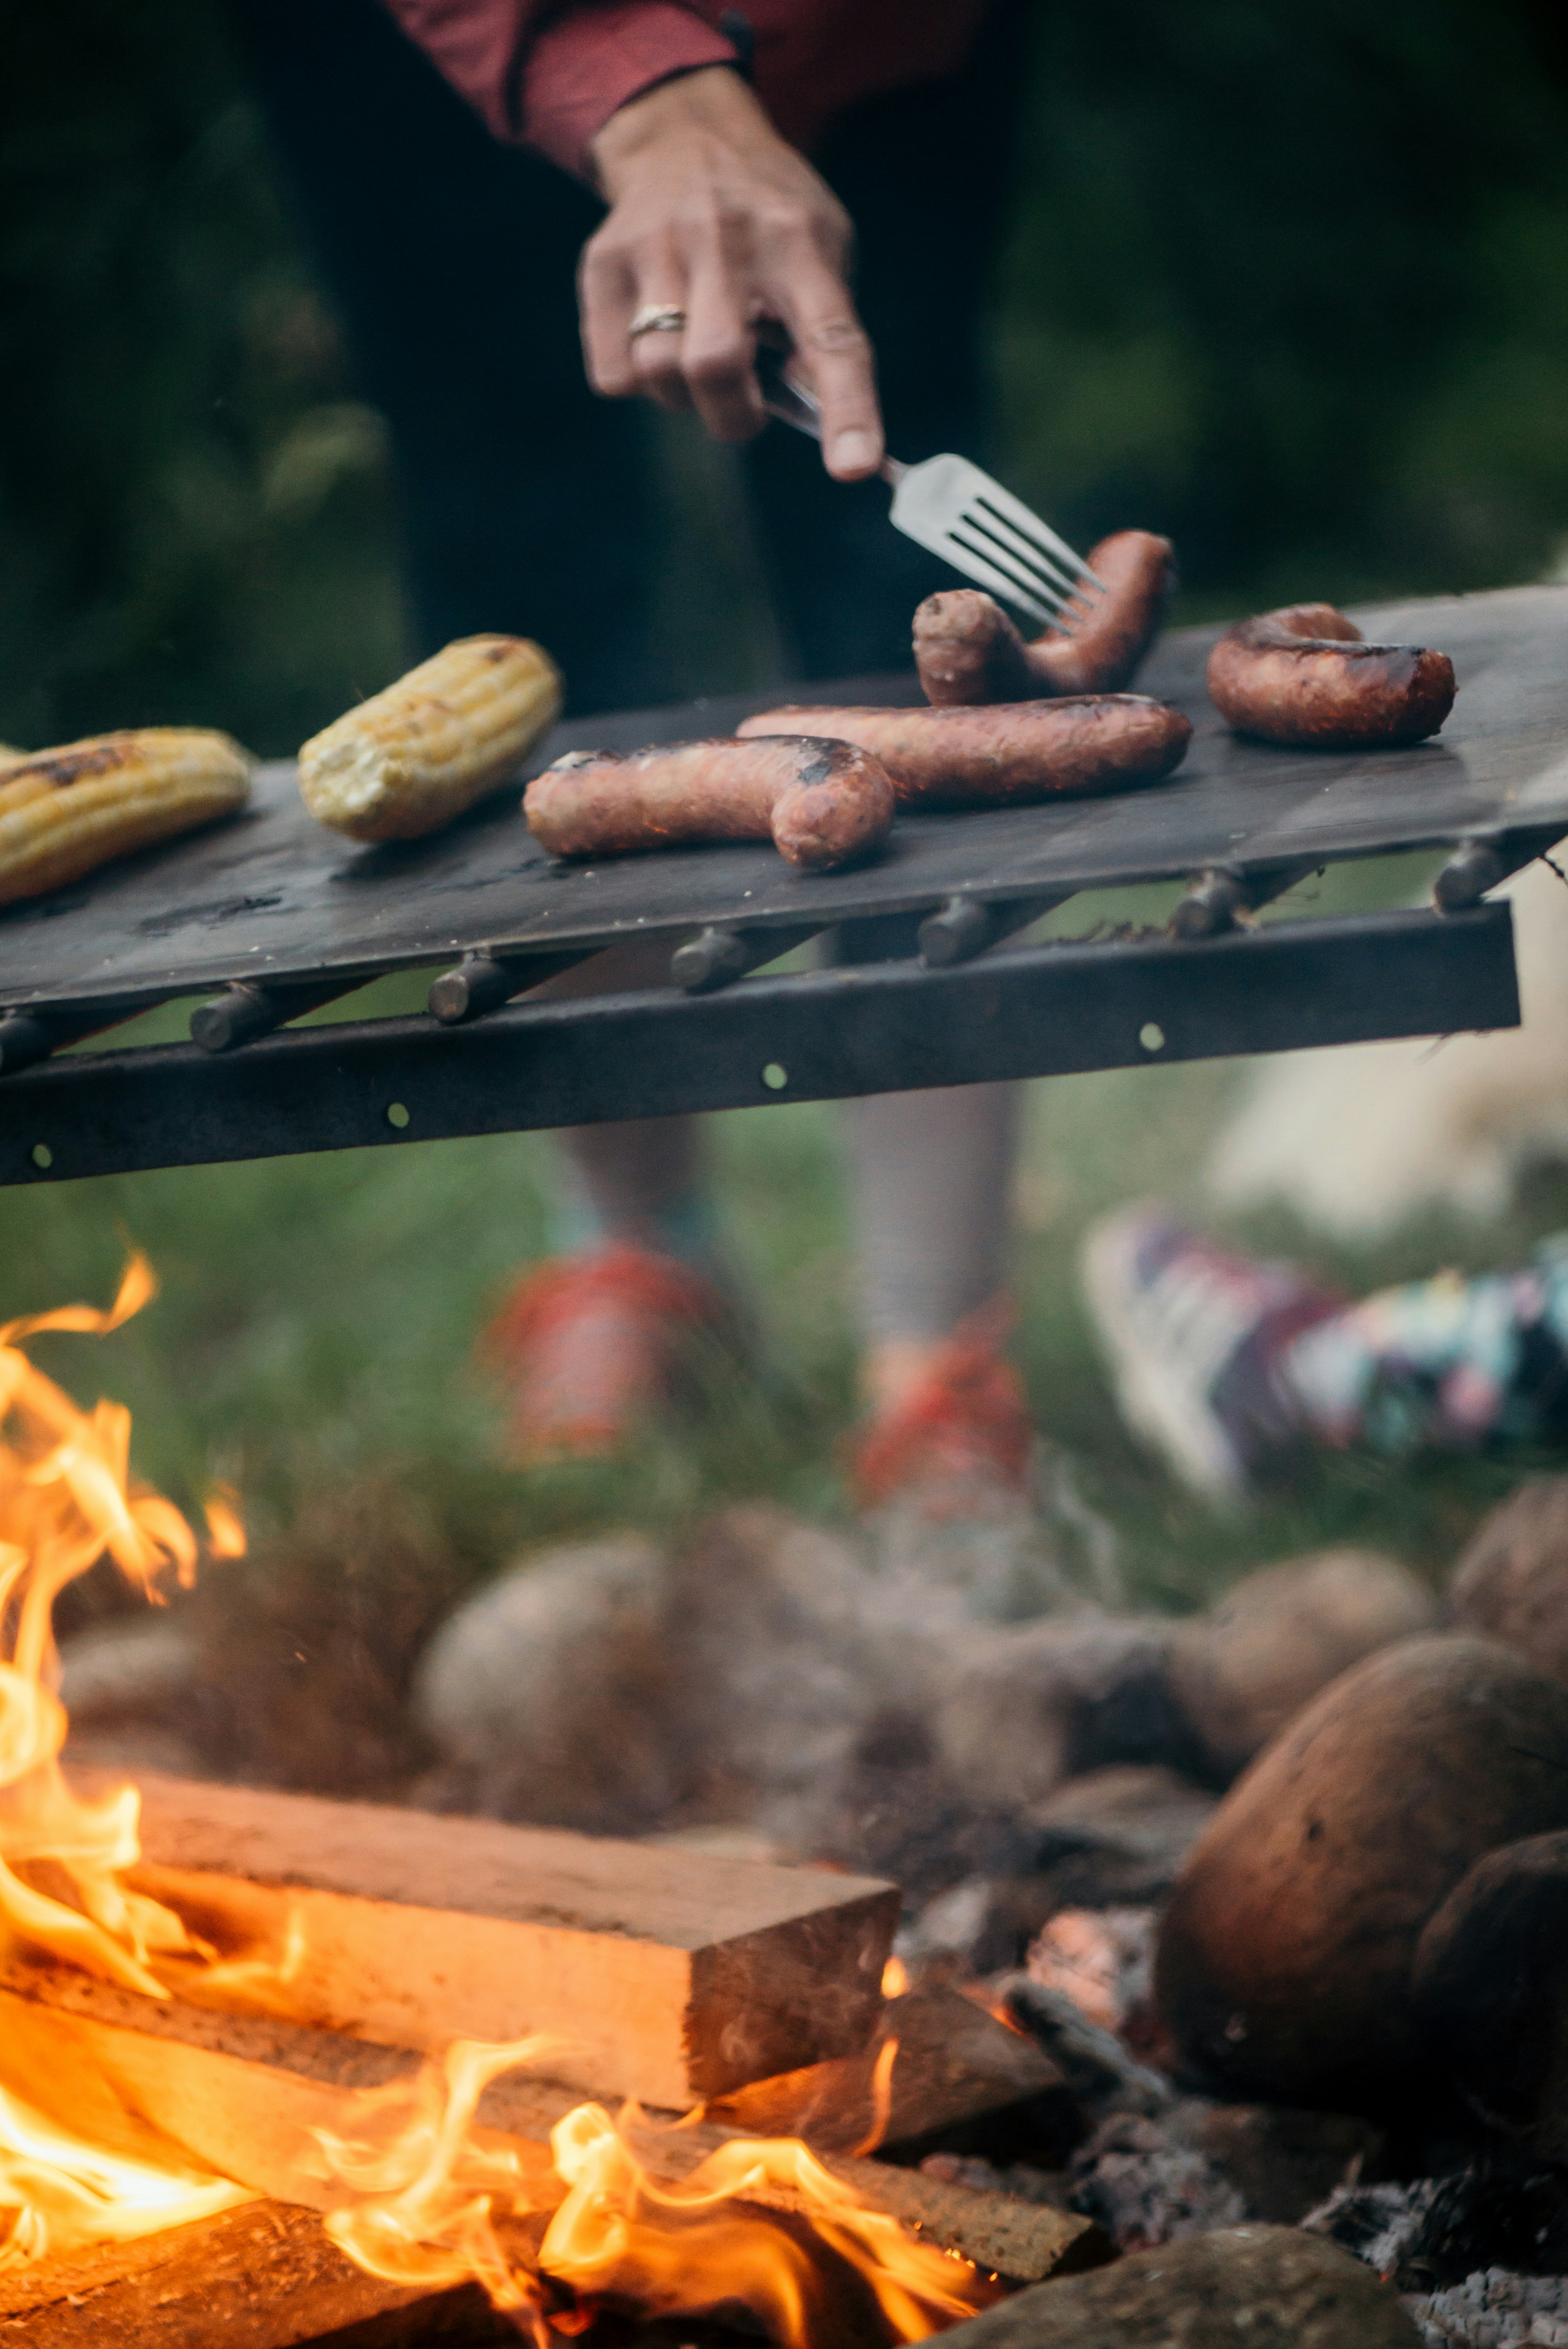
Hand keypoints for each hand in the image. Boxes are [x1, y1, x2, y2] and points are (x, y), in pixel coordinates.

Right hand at [581, 66, 883, 480]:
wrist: (683, 133)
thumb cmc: (767, 216)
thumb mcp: (821, 251)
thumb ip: (824, 330)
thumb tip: (813, 415)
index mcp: (799, 244)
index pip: (831, 338)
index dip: (848, 410)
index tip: (856, 469)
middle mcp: (726, 238)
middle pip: (716, 364)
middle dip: (733, 414)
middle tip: (744, 407)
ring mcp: (657, 246)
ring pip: (659, 373)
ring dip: (683, 398)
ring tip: (695, 360)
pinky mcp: (604, 264)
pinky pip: (614, 374)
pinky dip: (638, 383)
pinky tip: (656, 343)